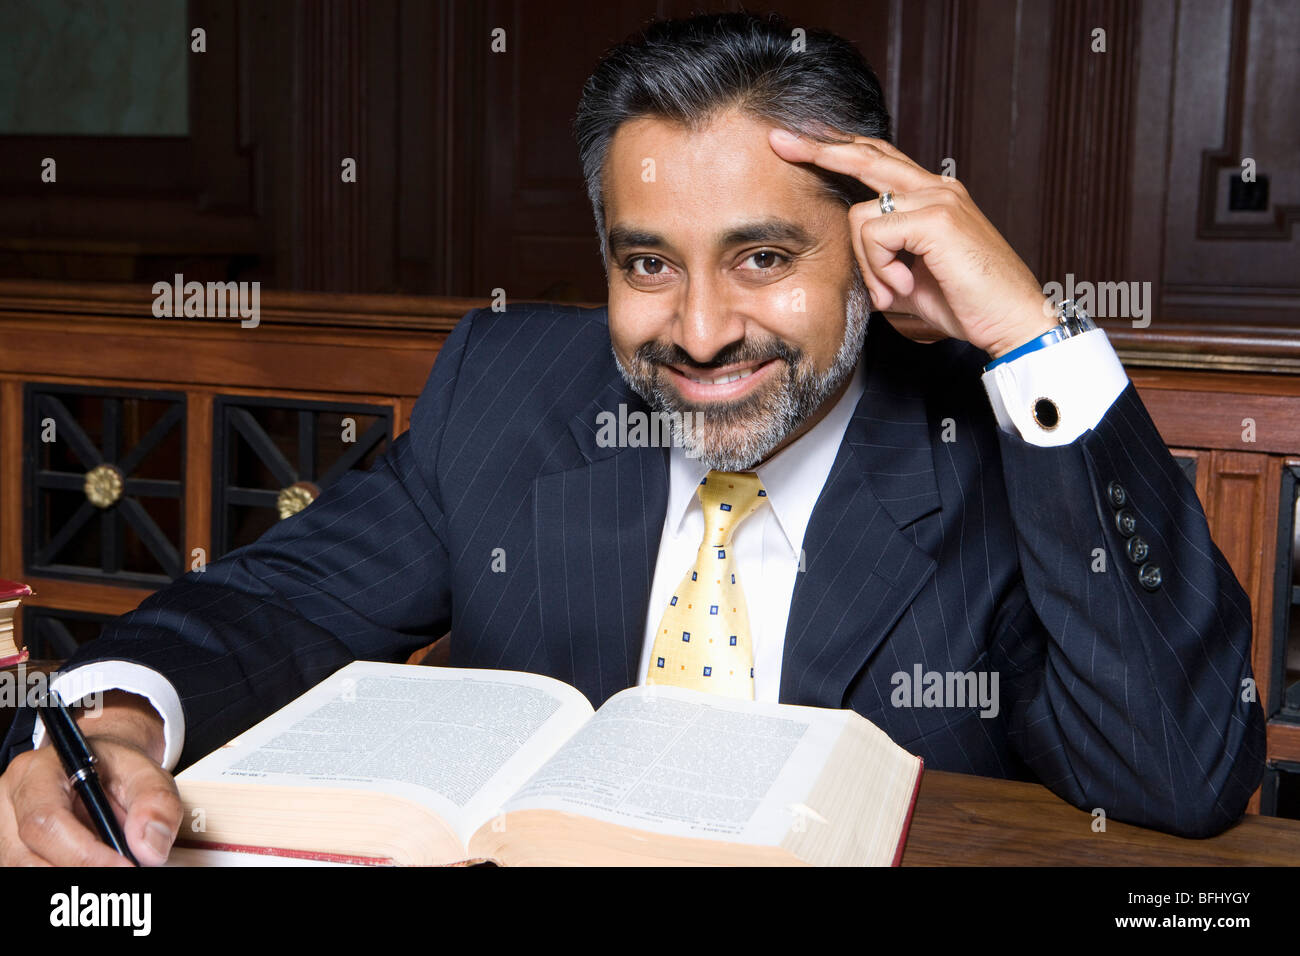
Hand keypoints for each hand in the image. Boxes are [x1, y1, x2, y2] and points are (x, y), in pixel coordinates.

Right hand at [0, 691, 180, 865]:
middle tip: (124, 868)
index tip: (126, 866)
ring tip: (111, 860)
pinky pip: (33, 873)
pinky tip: (94, 864)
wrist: (101, 768)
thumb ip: (155, 802)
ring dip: (75, 874)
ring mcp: (4, 830)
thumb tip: (149, 849)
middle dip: (81, 869)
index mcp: (37, 772)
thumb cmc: (117, 769)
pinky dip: (69, 874)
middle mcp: (10, 801)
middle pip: (30, 856)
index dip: (85, 854)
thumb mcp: (147, 772)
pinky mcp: (12, 851)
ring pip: (27, 871)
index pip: (47, 821)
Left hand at [768, 129, 1056, 358]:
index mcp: (933, 196)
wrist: (1012, 321)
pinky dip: (880, 270)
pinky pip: (874, 236)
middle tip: (778, 141)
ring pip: (860, 218)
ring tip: (896, 291)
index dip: (839, 150)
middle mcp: (936, 187)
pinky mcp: (936, 216)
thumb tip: (853, 260)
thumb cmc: (967, 305)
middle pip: (864, 156)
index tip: (801, 142)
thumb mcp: (910, 280)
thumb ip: (882, 260)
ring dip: (867, 266)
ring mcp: (937, 197)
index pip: (878, 160)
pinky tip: (904, 288)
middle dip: (818, 150)